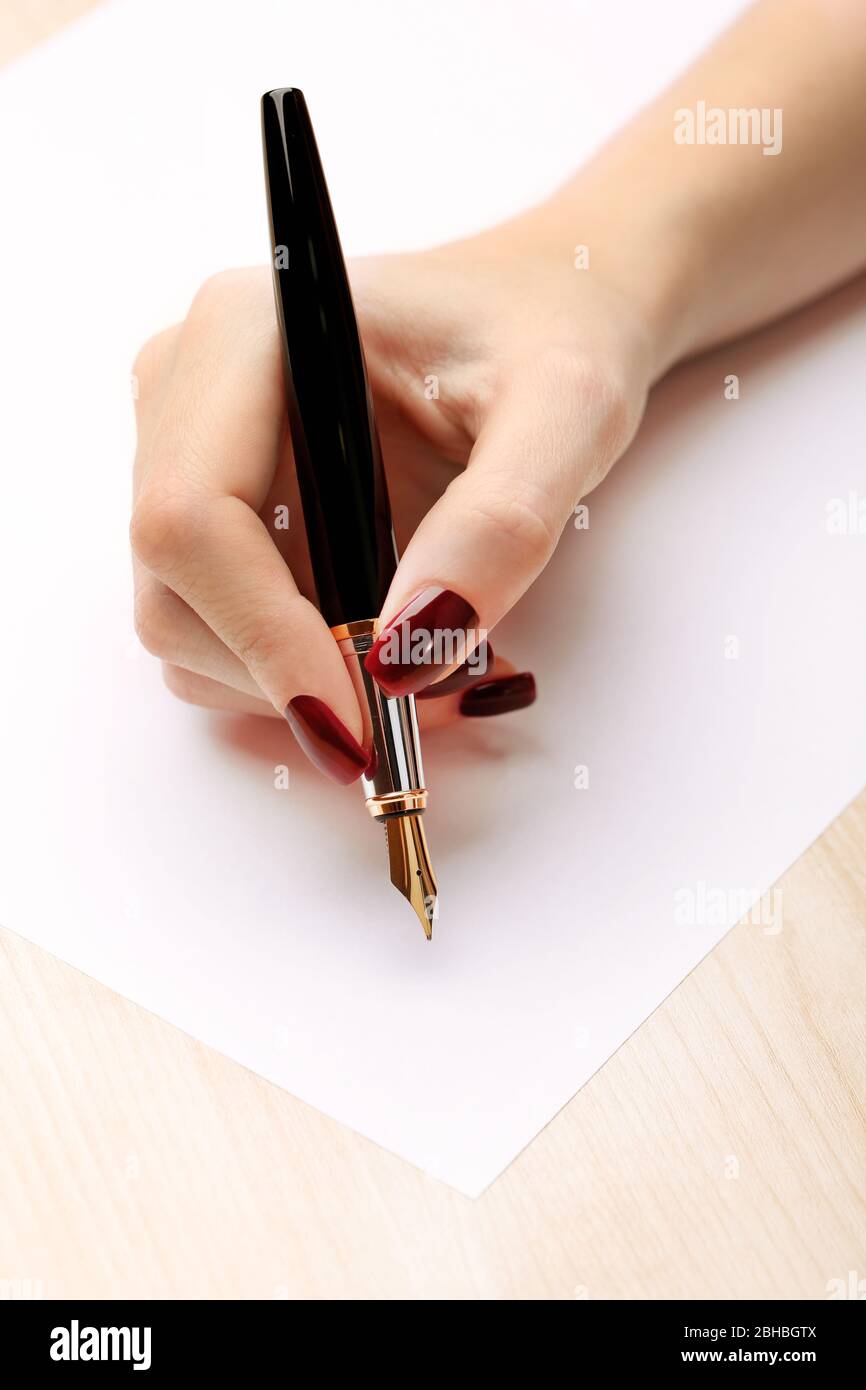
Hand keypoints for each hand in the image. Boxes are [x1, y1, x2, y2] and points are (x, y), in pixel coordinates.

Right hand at [130, 228, 654, 782]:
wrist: (544, 319)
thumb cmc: (551, 335)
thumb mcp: (567, 414)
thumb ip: (498, 526)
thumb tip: (403, 657)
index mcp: (245, 334)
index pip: (190, 521)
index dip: (263, 639)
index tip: (360, 722)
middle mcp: (188, 391)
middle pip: (175, 594)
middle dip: (290, 680)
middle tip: (421, 712)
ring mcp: (190, 455)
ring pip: (191, 631)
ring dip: (301, 688)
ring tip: (437, 671)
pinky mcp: (218, 512)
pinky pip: (226, 633)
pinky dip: (304, 674)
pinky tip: (397, 649)